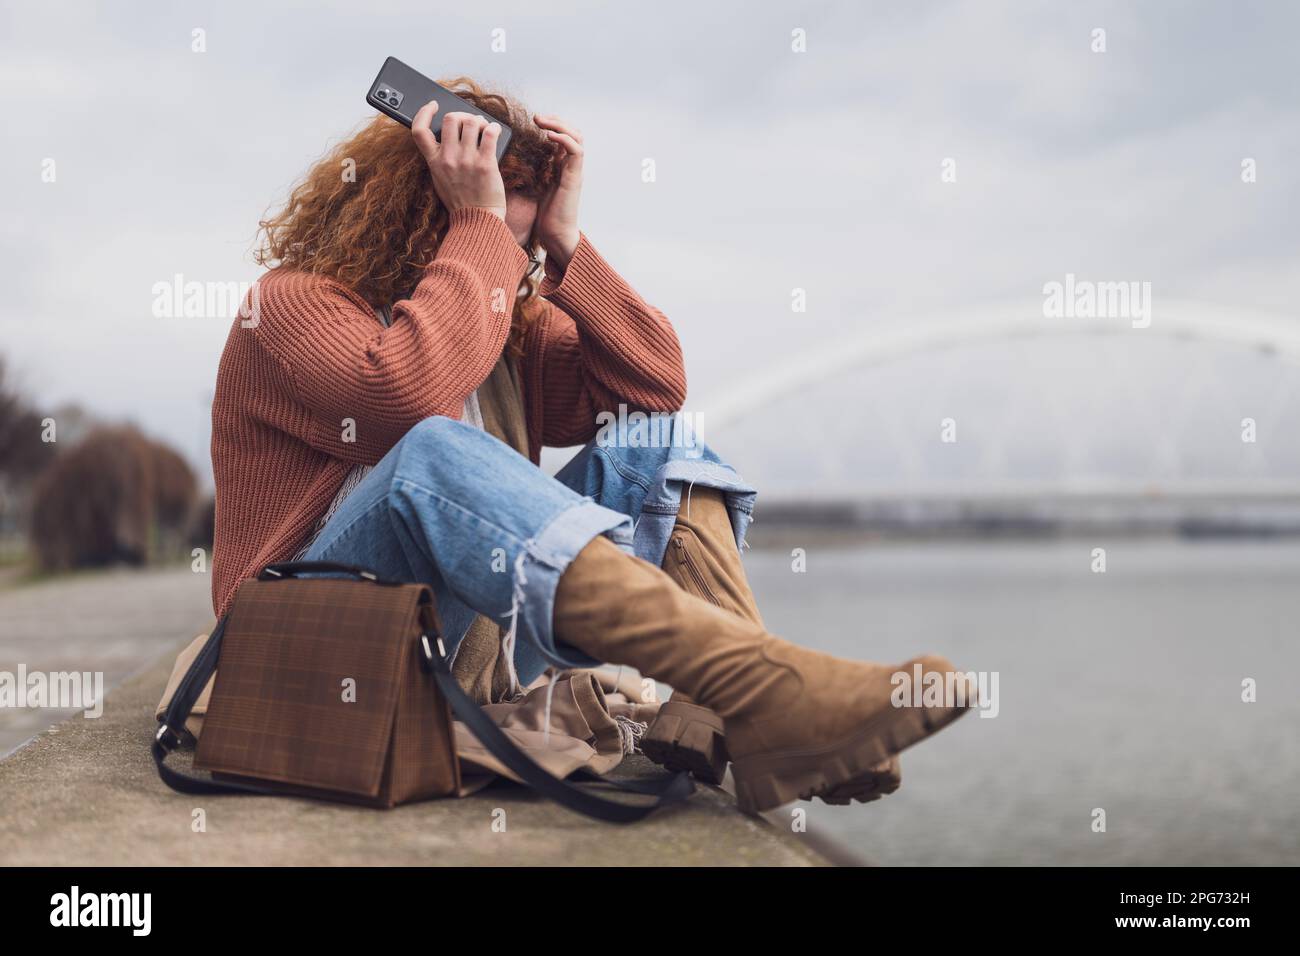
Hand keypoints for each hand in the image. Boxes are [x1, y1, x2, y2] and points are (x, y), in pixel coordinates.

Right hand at [411, 101, 506, 219]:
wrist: (477, 222)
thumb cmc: (461, 202)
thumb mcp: (440, 180)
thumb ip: (440, 159)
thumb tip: (449, 136)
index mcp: (434, 162)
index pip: (419, 130)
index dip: (424, 112)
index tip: (433, 105)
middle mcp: (448, 159)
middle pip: (451, 119)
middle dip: (462, 114)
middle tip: (470, 120)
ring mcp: (467, 161)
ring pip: (472, 122)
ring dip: (480, 120)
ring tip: (484, 127)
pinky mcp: (486, 164)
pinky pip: (490, 133)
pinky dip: (494, 128)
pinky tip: (495, 131)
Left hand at [533, 114, 583, 271]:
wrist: (554, 235)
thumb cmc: (544, 216)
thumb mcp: (535, 186)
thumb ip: (532, 170)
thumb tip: (513, 158)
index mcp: (562, 166)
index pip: (563, 137)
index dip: (551, 125)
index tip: (533, 121)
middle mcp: (571, 166)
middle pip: (573, 132)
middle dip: (556, 120)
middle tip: (537, 118)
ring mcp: (575, 171)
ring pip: (577, 137)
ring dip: (560, 125)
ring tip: (542, 123)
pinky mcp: (574, 177)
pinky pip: (575, 151)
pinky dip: (563, 139)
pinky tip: (549, 136)